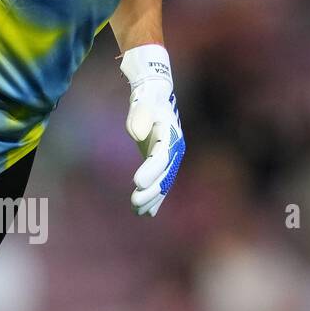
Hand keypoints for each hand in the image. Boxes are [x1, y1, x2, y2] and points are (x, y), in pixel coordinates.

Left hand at [120, 45, 185, 216]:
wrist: (155, 97)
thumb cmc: (147, 99)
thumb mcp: (142, 102)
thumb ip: (140, 116)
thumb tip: (137, 133)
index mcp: (170, 135)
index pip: (161, 157)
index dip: (150, 171)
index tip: (137, 183)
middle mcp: (174, 149)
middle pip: (164, 174)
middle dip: (151, 190)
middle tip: (134, 203)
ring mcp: (170, 157)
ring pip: (163, 182)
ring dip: (152, 199)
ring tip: (137, 211)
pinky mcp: (162, 163)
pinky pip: (160, 183)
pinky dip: (154, 198)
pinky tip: (146, 213)